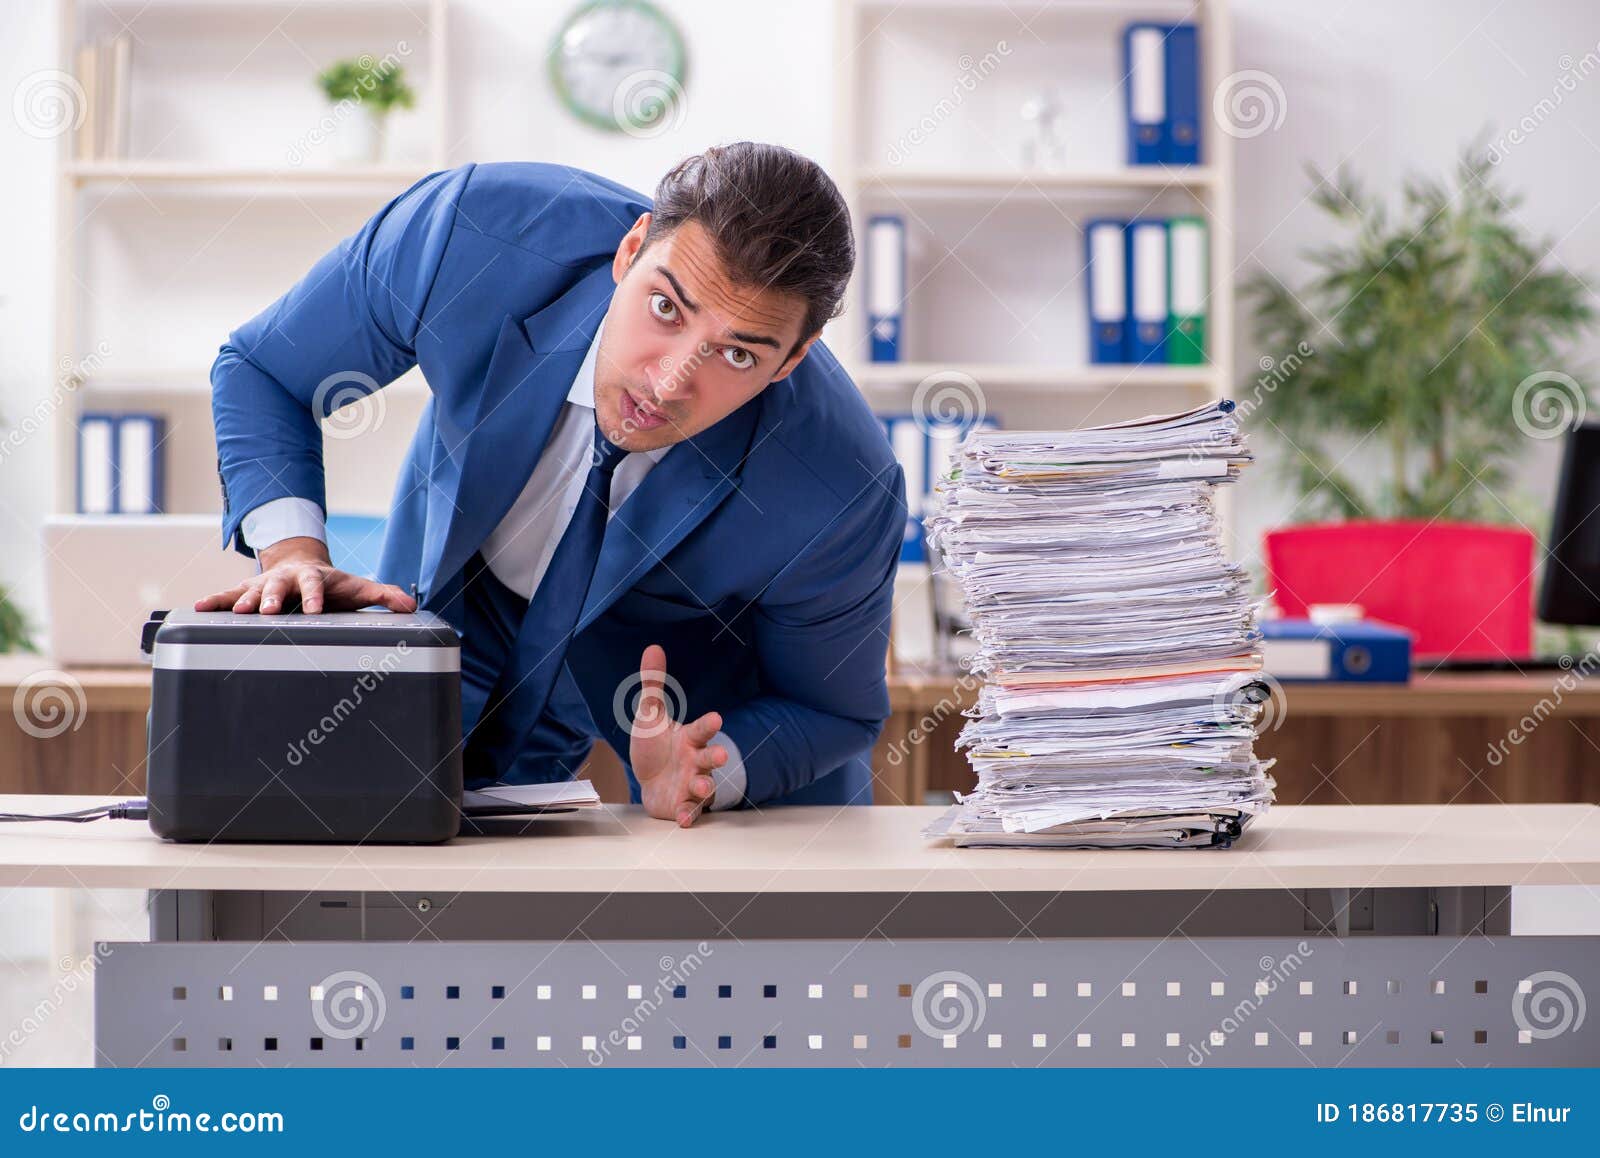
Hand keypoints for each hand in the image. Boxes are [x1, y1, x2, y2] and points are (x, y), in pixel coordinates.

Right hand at [194, 536, 416, 615]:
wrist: (304, 564)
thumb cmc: (334, 584)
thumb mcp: (358, 588)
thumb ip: (384, 594)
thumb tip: (411, 605)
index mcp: (314, 577)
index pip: (315, 585)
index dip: (314, 596)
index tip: (313, 610)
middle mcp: (287, 578)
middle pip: (279, 586)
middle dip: (272, 598)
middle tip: (268, 612)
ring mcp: (265, 583)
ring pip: (251, 590)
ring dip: (241, 600)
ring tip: (233, 612)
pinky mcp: (247, 590)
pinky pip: (227, 594)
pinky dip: (214, 600)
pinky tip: (196, 607)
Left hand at [629, 644, 726, 826]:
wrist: (650, 779)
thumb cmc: (656, 744)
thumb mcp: (651, 715)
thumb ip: (653, 684)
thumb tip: (653, 647)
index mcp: (690, 739)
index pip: (702, 730)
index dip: (708, 725)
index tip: (715, 718)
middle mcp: (695, 762)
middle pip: (710, 760)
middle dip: (715, 758)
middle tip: (721, 755)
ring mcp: (690, 785)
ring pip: (704, 788)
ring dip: (703, 789)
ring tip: (700, 788)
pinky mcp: (681, 806)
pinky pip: (689, 812)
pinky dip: (689, 815)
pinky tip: (684, 819)